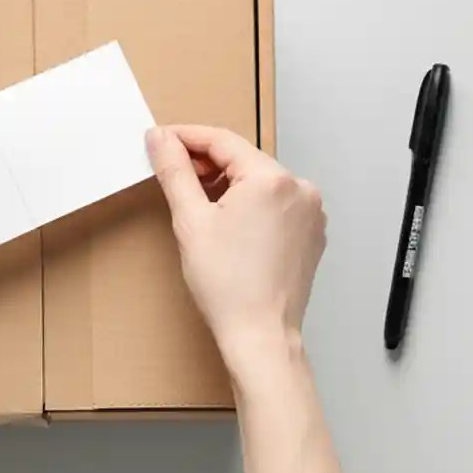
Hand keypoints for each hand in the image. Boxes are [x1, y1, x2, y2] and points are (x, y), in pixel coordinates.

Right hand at [145, 125, 325, 373]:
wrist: (260, 335)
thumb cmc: (228, 287)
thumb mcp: (190, 221)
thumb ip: (175, 171)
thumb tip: (161, 139)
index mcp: (271, 179)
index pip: (222, 140)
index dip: (187, 137)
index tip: (162, 140)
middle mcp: (299, 188)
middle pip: (243, 159)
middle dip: (206, 164)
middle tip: (173, 174)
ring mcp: (310, 211)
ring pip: (259, 181)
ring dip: (228, 184)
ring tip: (199, 205)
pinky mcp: (311, 232)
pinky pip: (276, 203)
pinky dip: (250, 204)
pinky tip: (228, 225)